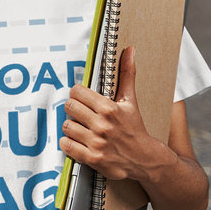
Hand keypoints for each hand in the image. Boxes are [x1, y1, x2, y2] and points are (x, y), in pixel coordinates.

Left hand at [59, 47, 162, 180]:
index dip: (77, 94)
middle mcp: (102, 125)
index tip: (81, 98)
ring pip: (66, 126)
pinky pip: (67, 145)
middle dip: (73, 109)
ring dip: (71, 126)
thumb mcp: (131, 100)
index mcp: (109, 108)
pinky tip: (78, 140)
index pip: (77, 92)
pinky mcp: (92, 158)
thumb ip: (127, 74)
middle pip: (69, 107)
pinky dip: (69, 143)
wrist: (144, 159)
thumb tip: (129, 50)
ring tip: (80, 127)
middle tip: (79, 112)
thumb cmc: (135, 128)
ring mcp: (96, 143)